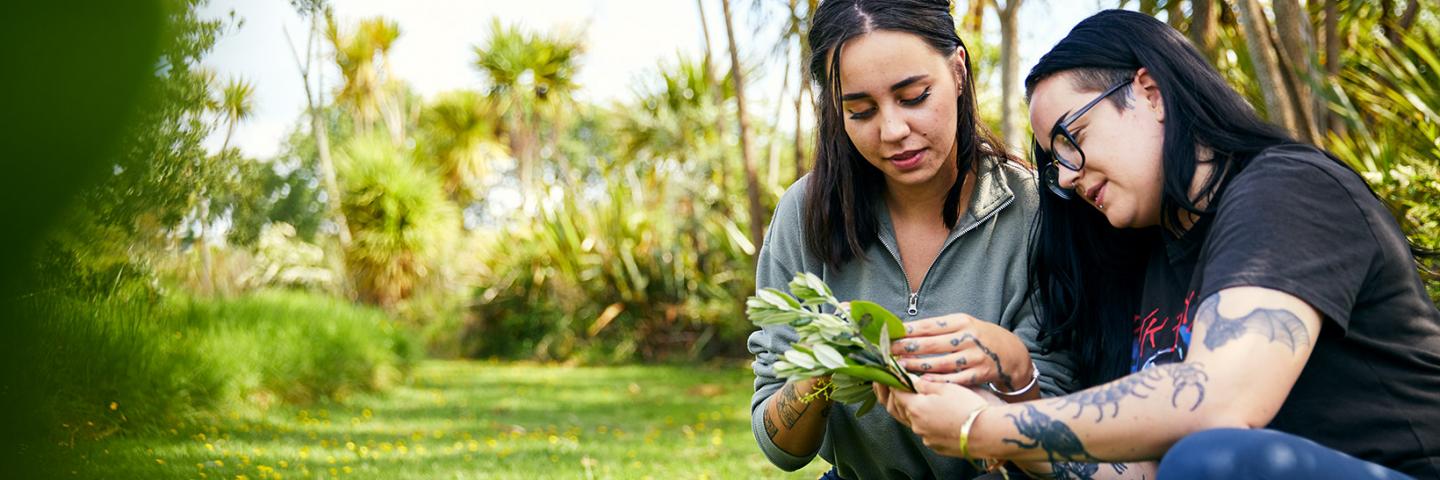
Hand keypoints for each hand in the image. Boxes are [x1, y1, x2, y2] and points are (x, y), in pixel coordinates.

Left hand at [880, 378, 989, 456]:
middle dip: (894, 395)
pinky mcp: (936, 445)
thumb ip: (925, 383)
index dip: (892, 380)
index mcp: (916, 408)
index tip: (892, 372)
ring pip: (909, 421)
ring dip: (908, 409)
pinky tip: (929, 413)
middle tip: (894, 383)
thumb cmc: (970, 406)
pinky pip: (923, 431)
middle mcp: (917, 425)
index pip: (895, 392)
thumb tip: (910, 379)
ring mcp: (926, 437)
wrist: (989, 432)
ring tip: (911, 397)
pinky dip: (921, 421)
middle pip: (897, 408)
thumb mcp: (947, 387)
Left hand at [892, 314, 1030, 390]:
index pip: (929, 326)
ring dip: (918, 365)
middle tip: (887, 352)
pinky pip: (954, 379)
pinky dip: (938, 381)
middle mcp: (967, 338)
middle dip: (907, 348)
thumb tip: (907, 330)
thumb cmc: (980, 339)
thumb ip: (939, 329)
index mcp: (961, 322)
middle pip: (932, 344)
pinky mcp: (979, 374)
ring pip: (940, 363)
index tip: (889, 334)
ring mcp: (974, 357)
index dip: (908, 331)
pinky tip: (922, 382)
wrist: (1012, 355)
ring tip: (899, 367)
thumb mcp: (963, 326)